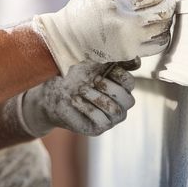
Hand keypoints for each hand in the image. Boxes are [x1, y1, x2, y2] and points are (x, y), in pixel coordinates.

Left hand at [19, 60, 138, 136]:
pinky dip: (87, 107)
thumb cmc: (72, 75)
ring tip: (81, 89)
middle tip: (93, 79)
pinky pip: (100, 120)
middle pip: (128, 99)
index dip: (118, 74)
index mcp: (120, 85)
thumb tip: (137, 60)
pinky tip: (75, 99)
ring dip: (96, 97)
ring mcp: (110, 117)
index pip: (130, 82)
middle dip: (109, 87)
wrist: (50, 93)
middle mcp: (119, 103)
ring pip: (114, 110)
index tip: (103, 67)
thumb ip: (113, 58)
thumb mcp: (92, 61)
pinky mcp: (98, 128)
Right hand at [31, 0, 174, 74]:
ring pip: (164, 28)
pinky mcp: (130, 53)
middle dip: (169, 0)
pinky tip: (155, 27)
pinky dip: (163, 34)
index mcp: (116, 1)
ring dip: (166, 17)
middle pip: (163, 10)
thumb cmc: (84, 8)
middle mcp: (124, 22)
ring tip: (159, 10)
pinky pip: (159, 44)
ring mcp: (129, 40)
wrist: (69, 38)